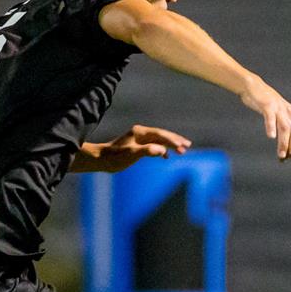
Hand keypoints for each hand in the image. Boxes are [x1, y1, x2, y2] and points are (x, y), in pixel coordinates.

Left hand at [74, 125, 191, 172]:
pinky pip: (154, 145)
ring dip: (171, 144)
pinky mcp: (138, 145)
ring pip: (159, 140)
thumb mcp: (132, 154)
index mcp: (140, 132)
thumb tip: (163, 151)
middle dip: (175, 140)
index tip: (182, 146)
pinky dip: (162, 149)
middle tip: (188, 145)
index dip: (173, 140)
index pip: (160, 134)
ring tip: (183, 149)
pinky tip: (166, 156)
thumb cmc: (115, 157)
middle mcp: (141, 133)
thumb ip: (148, 151)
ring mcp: (140, 139)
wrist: (102, 159)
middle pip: (162, 135)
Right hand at [240, 79, 290, 160]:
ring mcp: (278, 108)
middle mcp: (289, 111)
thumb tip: (286, 148)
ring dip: (284, 143)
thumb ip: (284, 128)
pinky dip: (271, 127)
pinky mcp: (267, 105)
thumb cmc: (266, 104)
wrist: (253, 86)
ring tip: (281, 155)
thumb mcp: (279, 115)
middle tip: (284, 159)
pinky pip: (271, 117)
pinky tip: (271, 136)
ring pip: (285, 128)